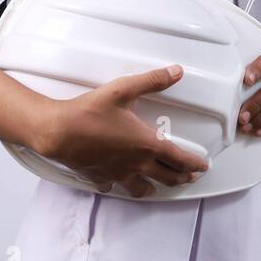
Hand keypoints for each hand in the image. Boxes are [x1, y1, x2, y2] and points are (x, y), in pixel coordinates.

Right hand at [37, 65, 211, 198]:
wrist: (58, 132)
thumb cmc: (89, 112)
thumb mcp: (123, 90)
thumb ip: (152, 80)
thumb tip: (176, 72)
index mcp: (146, 144)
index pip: (179, 159)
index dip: (194, 164)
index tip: (202, 166)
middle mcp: (136, 164)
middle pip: (167, 177)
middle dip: (182, 177)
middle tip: (190, 176)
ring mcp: (118, 174)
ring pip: (144, 188)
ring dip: (156, 186)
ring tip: (159, 184)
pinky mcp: (101, 178)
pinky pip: (117, 187)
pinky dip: (123, 185)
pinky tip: (121, 181)